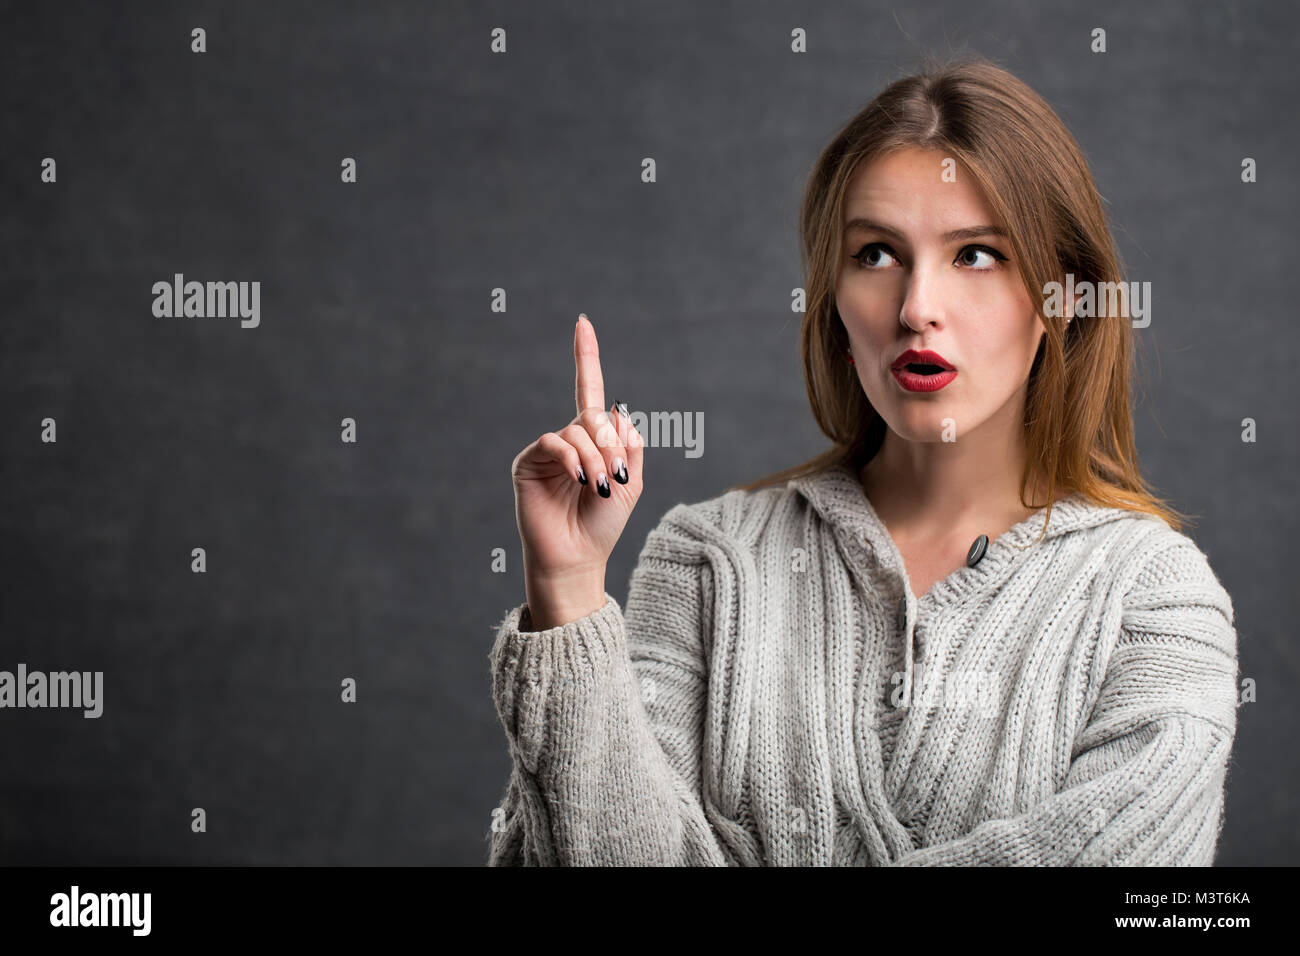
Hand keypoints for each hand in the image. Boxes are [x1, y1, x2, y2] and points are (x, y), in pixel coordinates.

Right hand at [510, 314, 644, 624]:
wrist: (578, 558)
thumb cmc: (603, 526)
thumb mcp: (632, 483)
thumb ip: (630, 444)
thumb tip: (617, 407)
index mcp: (593, 440)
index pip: (589, 391)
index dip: (586, 357)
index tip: (582, 323)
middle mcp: (568, 439)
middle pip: (593, 415)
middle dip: (611, 443)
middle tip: (618, 477)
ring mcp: (548, 450)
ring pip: (578, 430)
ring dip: (597, 456)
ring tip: (602, 487)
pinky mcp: (529, 462)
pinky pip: (555, 443)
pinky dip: (574, 458)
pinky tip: (583, 479)